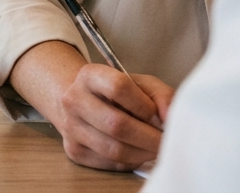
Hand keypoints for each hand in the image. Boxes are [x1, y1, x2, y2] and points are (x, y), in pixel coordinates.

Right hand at [54, 64, 174, 170]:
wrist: (85, 103)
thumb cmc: (118, 94)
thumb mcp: (141, 84)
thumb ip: (162, 95)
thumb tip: (169, 119)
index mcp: (90, 76)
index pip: (118, 87)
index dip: (144, 104)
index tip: (156, 114)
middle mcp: (74, 99)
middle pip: (116, 124)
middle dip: (150, 137)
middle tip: (165, 141)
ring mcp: (71, 126)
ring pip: (114, 149)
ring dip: (143, 152)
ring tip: (154, 147)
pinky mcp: (74, 150)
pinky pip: (110, 163)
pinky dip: (131, 161)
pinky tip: (136, 151)